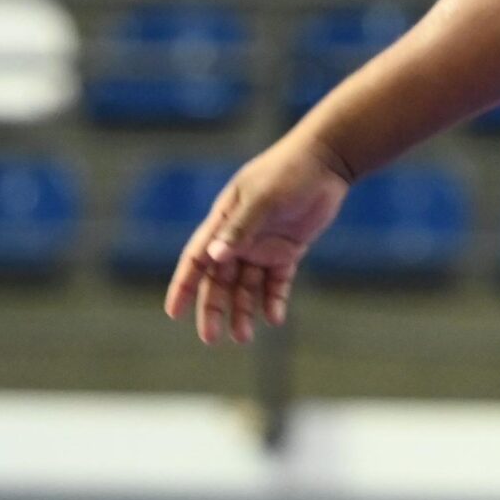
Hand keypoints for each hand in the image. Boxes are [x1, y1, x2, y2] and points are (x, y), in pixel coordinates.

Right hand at [163, 134, 352, 345]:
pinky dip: (273, 301)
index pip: (196, 258)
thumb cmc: (288, 172)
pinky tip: (274, 318)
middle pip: (219, 280)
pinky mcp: (287, 251)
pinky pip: (276, 283)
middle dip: (213, 308)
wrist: (326, 161)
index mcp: (224, 221)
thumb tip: (215, 256)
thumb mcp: (263, 198)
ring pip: (246, 287)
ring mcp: (263, 246)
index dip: (184, 285)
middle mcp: (239, 238)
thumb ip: (240, 228)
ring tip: (243, 336)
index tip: (174, 312)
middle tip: (210, 338)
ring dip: (242, 311)